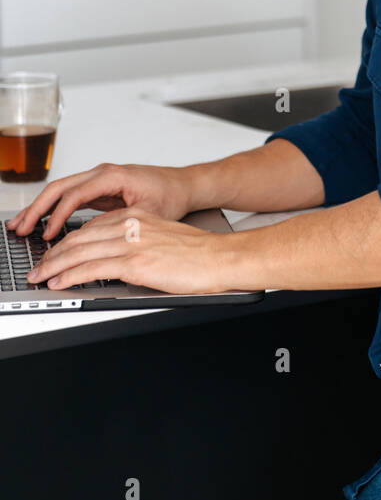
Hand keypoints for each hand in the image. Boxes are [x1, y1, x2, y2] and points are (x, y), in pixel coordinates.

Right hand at [7, 162, 196, 241]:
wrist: (183, 185)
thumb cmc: (170, 195)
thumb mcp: (146, 212)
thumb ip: (118, 222)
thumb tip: (94, 237)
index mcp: (112, 176)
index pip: (75, 194)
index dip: (57, 216)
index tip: (47, 235)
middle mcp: (102, 173)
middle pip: (59, 188)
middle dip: (37, 209)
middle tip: (20, 228)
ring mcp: (99, 179)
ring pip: (61, 191)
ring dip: (40, 208)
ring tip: (21, 225)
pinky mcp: (99, 188)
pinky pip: (70, 197)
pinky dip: (54, 209)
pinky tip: (42, 222)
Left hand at [25, 207, 238, 295]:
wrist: (222, 258)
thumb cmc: (200, 255)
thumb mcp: (163, 238)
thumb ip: (139, 240)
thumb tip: (118, 258)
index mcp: (138, 217)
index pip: (91, 227)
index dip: (67, 242)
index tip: (55, 253)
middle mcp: (132, 225)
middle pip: (80, 237)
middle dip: (53, 254)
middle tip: (38, 267)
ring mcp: (133, 243)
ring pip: (80, 251)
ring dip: (54, 266)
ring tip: (40, 277)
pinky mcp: (136, 262)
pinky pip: (93, 268)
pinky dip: (70, 275)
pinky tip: (59, 282)